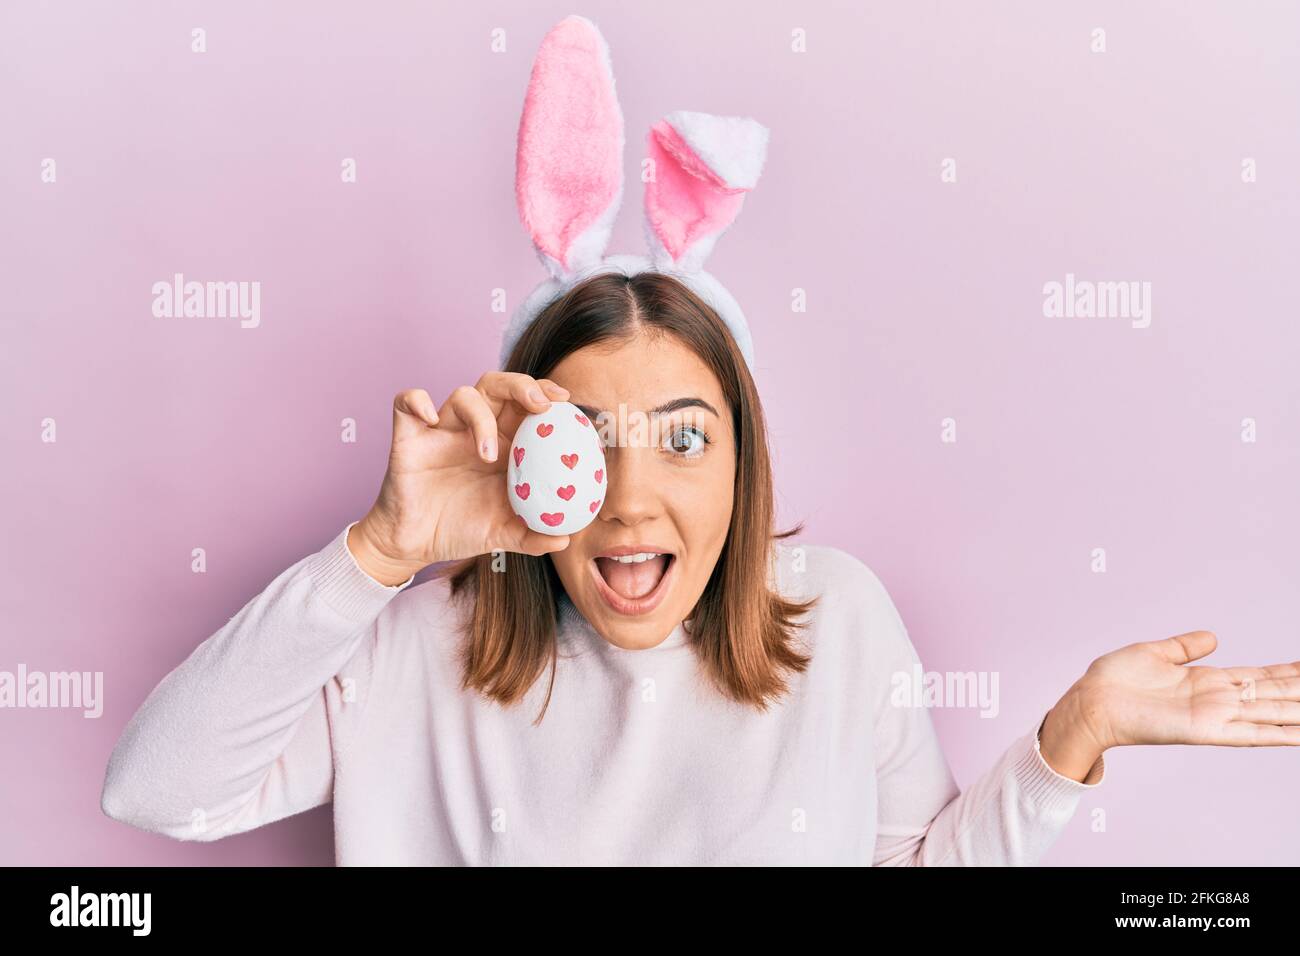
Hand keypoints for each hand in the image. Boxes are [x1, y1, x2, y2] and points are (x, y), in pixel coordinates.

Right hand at [349, 374, 574, 584]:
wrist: (416, 545)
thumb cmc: (461, 528)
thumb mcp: (503, 534)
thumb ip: (533, 535)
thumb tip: (565, 539)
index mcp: (503, 443)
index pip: (526, 403)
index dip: (545, 393)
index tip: (565, 400)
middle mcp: (474, 430)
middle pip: (499, 386)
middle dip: (522, 386)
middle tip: (540, 406)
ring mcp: (442, 431)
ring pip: (463, 395)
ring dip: (480, 416)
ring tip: (488, 454)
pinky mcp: (409, 437)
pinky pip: (406, 404)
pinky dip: (416, 401)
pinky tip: (430, 418)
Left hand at [1064, 631, 1299, 755]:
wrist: (1092, 700)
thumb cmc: (1115, 680)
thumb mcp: (1156, 652)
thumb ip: (1186, 646)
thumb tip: (1213, 637)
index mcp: (1208, 681)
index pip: (1260, 677)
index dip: (1288, 672)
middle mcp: (1218, 700)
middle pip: (1274, 694)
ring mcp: (1215, 716)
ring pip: (1272, 713)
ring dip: (1299, 710)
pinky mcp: (1206, 731)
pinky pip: (1251, 734)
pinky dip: (1279, 734)